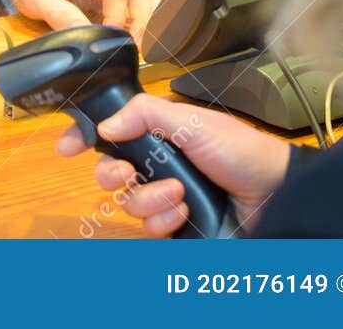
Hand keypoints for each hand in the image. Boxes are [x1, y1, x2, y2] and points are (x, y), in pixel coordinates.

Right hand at [56, 93, 291, 235]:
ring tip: (178, 193)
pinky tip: (183, 212)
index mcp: (157, 135)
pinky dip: (163, 220)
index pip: (110, 134)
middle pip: (108, 173)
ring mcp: (165, 197)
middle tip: (129, 173)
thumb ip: (145, 114)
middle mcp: (156, 166)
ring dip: (148, 198)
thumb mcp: (193, 121)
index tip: (66, 148)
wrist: (276, 196)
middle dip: (112, 175)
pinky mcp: (175, 226)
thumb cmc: (241, 151)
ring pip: (127, 204)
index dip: (84, 139)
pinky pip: (149, 228)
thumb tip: (105, 126)